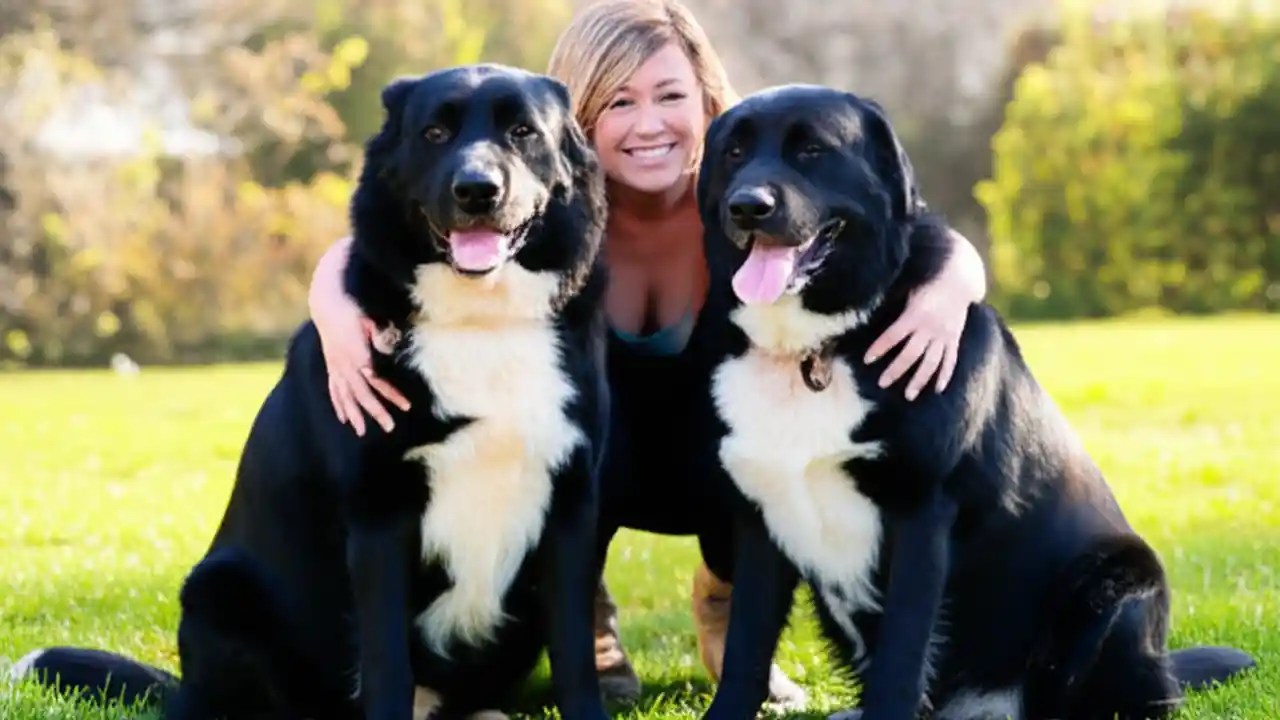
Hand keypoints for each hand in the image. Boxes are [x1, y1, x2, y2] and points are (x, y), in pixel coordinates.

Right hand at [309, 238, 409, 435]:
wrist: (326, 303)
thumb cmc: (352, 310)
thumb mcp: (368, 321)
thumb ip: (378, 337)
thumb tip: (389, 349)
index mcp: (357, 354)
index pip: (377, 380)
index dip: (391, 393)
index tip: (405, 405)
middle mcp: (345, 365)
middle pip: (362, 394)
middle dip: (376, 412)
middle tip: (390, 427)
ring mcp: (336, 367)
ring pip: (346, 396)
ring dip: (355, 415)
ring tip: (361, 432)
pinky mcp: (331, 366)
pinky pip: (335, 390)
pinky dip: (339, 405)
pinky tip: (344, 418)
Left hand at [863, 278, 969, 400]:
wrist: (960, 279)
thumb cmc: (929, 283)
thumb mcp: (910, 291)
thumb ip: (897, 307)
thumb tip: (873, 314)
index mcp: (915, 315)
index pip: (893, 335)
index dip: (879, 348)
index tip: (867, 360)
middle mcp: (930, 328)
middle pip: (911, 354)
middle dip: (896, 370)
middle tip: (882, 383)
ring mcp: (944, 335)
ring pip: (931, 363)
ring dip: (920, 380)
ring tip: (909, 395)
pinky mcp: (955, 339)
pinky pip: (951, 360)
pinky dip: (945, 375)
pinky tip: (938, 389)